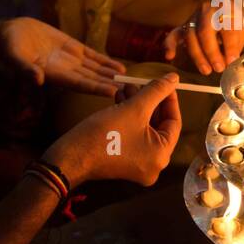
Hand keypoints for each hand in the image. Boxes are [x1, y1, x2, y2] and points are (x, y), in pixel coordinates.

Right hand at [0, 18, 124, 94]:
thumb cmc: (8, 46)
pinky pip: (92, 56)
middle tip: (132, 92)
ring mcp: (70, 59)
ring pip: (96, 69)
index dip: (96, 88)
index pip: (79, 84)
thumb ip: (25, 68)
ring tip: (131, 81)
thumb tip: (37, 80)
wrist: (8, 34)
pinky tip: (120, 67)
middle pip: (93, 79)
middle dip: (111, 85)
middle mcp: (65, 69)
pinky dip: (106, 61)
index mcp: (54, 74)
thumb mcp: (14, 56)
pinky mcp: (71, 47)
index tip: (114, 92)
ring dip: (112, 75)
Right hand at [46, 72, 180, 186]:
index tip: (164, 82)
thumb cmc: (103, 134)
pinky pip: (134, 136)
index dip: (169, 99)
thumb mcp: (133, 107)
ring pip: (144, 128)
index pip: (174, 122)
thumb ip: (156, 91)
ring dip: (136, 106)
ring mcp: (139, 166)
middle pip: (158, 125)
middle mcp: (154, 165)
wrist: (69, 157)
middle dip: (149, 100)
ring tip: (125, 86)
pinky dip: (128, 118)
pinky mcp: (124, 162)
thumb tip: (174, 78)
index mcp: (161, 156)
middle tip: (141, 81)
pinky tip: (119, 99)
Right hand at [164, 0, 243, 74]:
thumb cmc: (233, 19)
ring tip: (206, 70)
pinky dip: (170, 45)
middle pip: (205, 32)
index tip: (232, 60)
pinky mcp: (184, 25)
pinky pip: (174, 34)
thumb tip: (229, 61)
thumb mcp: (242, 28)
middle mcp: (207, 11)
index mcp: (225, 9)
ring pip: (190, 36)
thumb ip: (236, 43)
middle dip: (212, 52)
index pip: (227, 28)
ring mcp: (193, 18)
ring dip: (198, 55)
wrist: (222, 3)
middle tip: (219, 68)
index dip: (230, 46)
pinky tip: (170, 56)